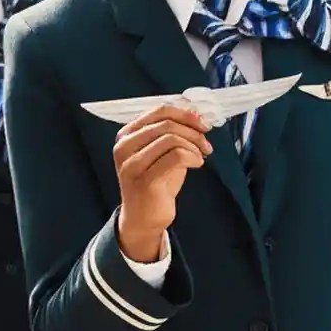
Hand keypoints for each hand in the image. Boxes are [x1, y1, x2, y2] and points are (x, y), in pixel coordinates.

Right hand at [114, 105, 213, 262]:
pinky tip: (197, 163)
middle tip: (206, 143)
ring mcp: (132, 164)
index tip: (203, 124)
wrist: (142, 218)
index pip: (159, 111)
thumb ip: (170, 132)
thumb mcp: (159, 152)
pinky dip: (192, 156)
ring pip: (171, 139)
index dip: (185, 114)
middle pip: (167, 124)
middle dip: (193, 131)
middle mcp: (124, 147)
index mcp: (126, 134)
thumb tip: (195, 114)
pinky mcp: (145, 181)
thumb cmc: (154, 182)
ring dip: (194, 145)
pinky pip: (176, 157)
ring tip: (201, 156)